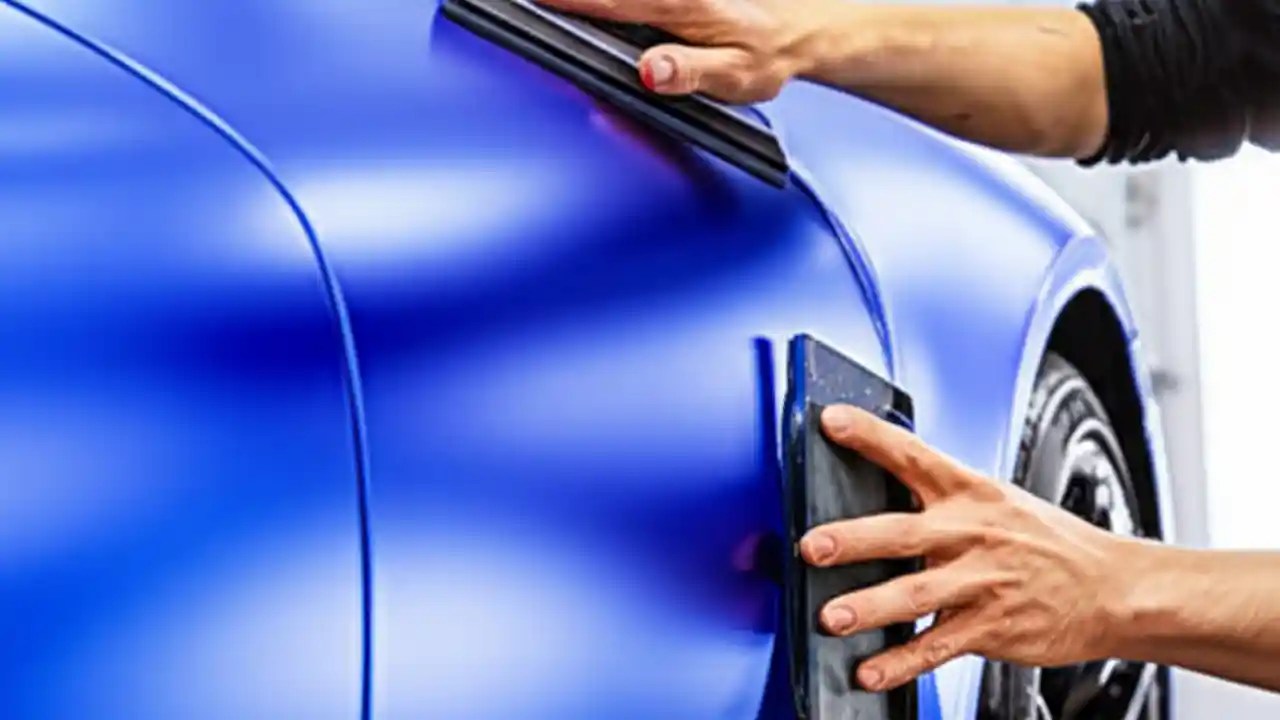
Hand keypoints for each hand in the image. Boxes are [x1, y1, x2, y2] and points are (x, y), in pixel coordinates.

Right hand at [535, 0, 836, 102]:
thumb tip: (649, 70)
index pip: (611, 2)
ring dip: (585, 1)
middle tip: (521, 1)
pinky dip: (606, 6)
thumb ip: (690, 72)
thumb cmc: (767, 57)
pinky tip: (584, 11)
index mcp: (684, 8)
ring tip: (549, 6)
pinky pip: (632, 0)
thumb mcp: (737, 77)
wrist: (803, 28)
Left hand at [800, 405, 1136, 691]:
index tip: (831, 421)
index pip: (914, 454)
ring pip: (917, 594)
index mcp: (971, 492)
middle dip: (854, 539)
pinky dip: (901, 664)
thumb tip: (878, 486)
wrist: (1114, 589)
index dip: (870, 435)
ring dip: (870, 607)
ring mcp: (982, 582)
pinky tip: (871, 672)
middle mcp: (973, 533)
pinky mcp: (992, 627)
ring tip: (832, 618)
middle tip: (813, 546)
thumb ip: (942, 496)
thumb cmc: (1049, 542)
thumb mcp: (999, 501)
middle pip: (904, 532)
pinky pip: (937, 647)